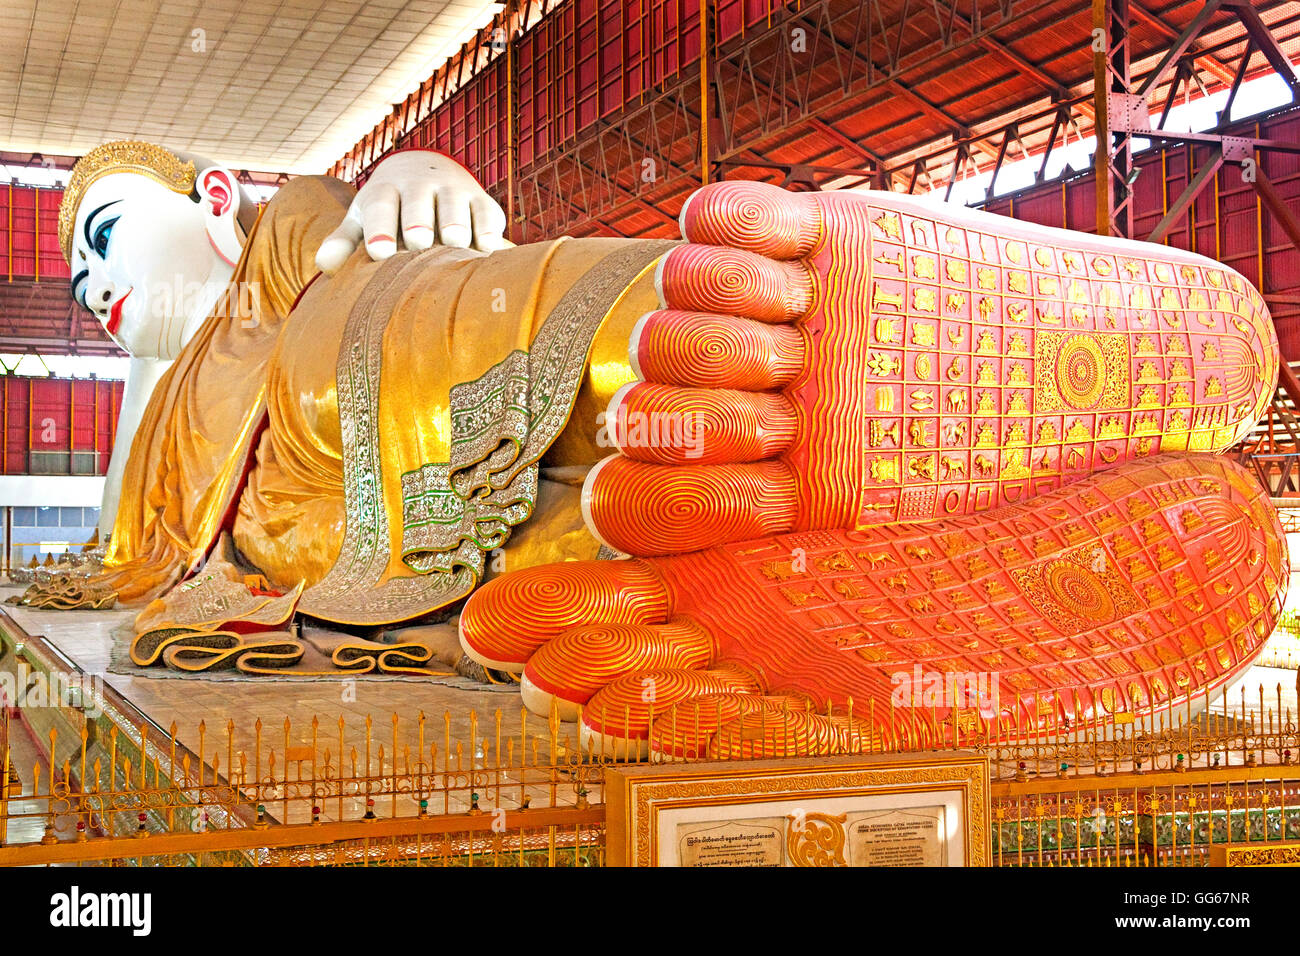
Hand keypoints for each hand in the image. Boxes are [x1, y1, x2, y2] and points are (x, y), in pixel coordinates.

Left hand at [316, 150, 509, 273]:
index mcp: (386, 190)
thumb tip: (325, 267)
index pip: (381, 205)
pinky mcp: (483, 203)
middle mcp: (421, 185)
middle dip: (418, 219)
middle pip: (418, 201)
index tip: (380, 251)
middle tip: (418, 241)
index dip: (380, 226)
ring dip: (456, 222)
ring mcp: (454, 191)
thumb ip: (344, 242)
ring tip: (456, 244)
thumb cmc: (390, 208)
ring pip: (456, 204)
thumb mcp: (364, 218)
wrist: (428, 171)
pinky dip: (488, 231)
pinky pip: (488, 215)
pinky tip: (488, 249)